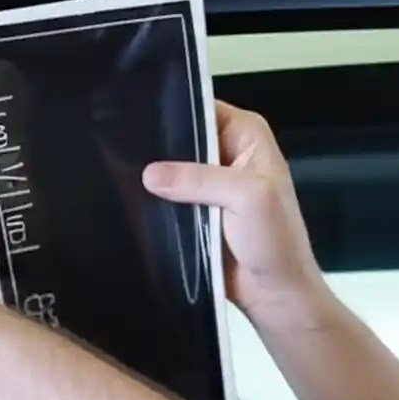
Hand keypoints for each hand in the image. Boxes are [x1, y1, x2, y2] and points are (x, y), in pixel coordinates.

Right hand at [143, 101, 329, 330]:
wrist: (273, 293)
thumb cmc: (276, 242)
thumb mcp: (248, 198)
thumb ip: (200, 179)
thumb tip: (150, 173)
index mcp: (247, 135)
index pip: (203, 106)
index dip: (174, 109)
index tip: (139, 114)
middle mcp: (227, 152)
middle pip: (181, 135)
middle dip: (158, 144)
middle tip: (125, 148)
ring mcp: (208, 181)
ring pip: (169, 165)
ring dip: (153, 174)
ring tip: (122, 170)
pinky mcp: (192, 206)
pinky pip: (165, 193)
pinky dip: (153, 197)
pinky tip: (132, 195)